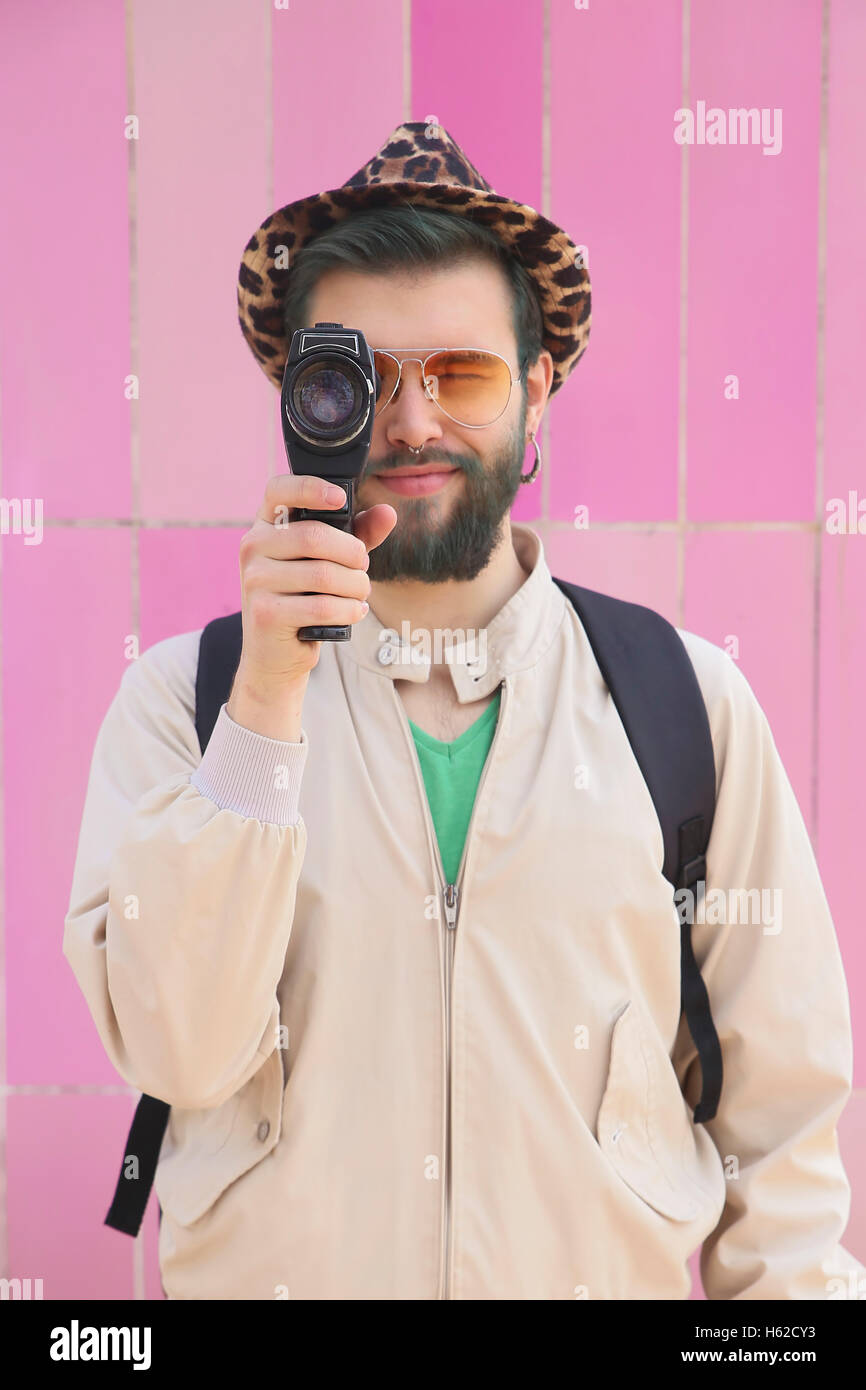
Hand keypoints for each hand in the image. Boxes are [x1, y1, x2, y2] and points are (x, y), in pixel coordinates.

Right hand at [226, 475, 395, 739]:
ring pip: (324, 574)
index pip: (278, 490)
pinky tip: (353, 612)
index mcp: (265, 527)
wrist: (275, 656)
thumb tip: (388, 513)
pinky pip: (321, 606)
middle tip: (363, 570)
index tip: (341, 499)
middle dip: (353, 555)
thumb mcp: (330, 563)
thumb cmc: (304, 601)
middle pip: (315, 536)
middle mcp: (252, 548)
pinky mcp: (264, 613)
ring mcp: (254, 581)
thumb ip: (357, 536)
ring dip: (356, 587)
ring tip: (359, 595)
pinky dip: (348, 610)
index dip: (310, 488)